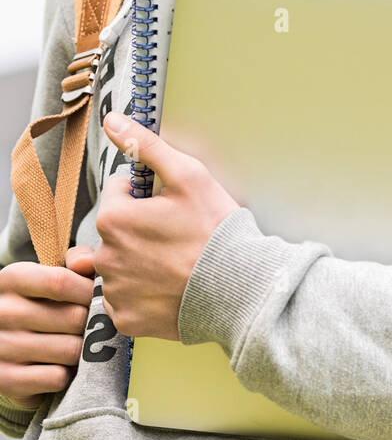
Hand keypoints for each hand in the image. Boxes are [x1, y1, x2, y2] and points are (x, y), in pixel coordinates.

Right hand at [0, 246, 95, 409]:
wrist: (5, 344)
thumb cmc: (40, 304)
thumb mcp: (51, 274)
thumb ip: (78, 261)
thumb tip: (85, 263)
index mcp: (12, 278)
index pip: (61, 282)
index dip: (90, 292)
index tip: (99, 298)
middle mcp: (1, 311)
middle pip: (73, 318)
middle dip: (92, 324)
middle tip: (91, 327)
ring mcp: (0, 346)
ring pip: (70, 350)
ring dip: (82, 351)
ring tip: (76, 345)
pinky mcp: (5, 379)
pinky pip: (57, 377)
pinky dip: (66, 374)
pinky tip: (59, 366)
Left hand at [96, 112, 239, 340]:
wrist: (239, 287)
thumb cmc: (215, 230)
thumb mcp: (187, 175)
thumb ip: (144, 145)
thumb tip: (112, 119)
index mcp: (115, 218)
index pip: (118, 194)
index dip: (146, 196)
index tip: (171, 207)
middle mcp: (105, 257)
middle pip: (116, 232)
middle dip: (139, 230)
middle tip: (177, 236)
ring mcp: (115, 291)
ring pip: (119, 266)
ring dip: (138, 261)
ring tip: (175, 263)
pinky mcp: (126, 319)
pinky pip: (124, 299)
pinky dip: (141, 294)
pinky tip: (168, 287)